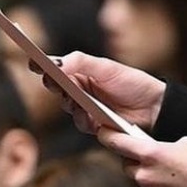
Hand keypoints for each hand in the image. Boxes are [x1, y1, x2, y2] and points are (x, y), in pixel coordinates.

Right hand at [44, 52, 166, 132]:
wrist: (154, 107)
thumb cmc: (131, 82)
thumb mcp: (106, 67)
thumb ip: (80, 62)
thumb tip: (56, 63)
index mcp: (81, 71)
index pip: (56, 67)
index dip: (42, 65)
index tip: (32, 62)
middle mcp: (80, 89)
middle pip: (56, 87)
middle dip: (53, 83)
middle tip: (51, 78)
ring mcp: (85, 107)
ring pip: (66, 106)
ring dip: (70, 102)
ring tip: (78, 98)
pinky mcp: (93, 124)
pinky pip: (80, 123)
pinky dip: (84, 118)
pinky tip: (92, 116)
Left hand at [101, 130, 186, 186]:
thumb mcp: (184, 143)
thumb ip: (161, 147)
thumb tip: (154, 153)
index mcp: (151, 154)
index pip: (118, 143)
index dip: (108, 137)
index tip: (103, 133)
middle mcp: (145, 175)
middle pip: (129, 167)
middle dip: (138, 163)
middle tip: (155, 161)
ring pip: (143, 184)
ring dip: (153, 181)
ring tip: (176, 179)